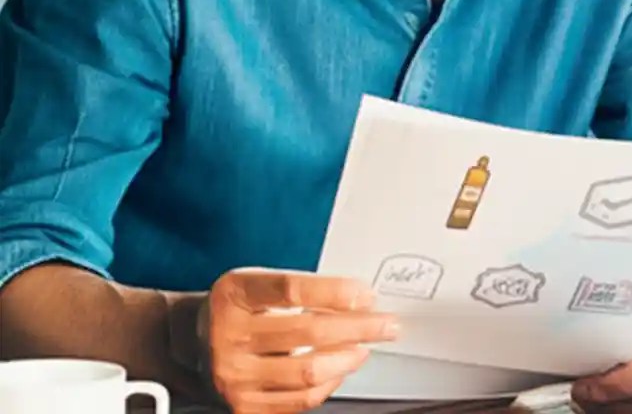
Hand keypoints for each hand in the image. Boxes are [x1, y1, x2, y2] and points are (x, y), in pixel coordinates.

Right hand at [200, 267, 399, 412]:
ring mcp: (234, 375)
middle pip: (307, 331)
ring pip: (308, 371)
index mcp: (234, 295)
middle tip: (386, 324)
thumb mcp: (256, 283)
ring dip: (349, 358)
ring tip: (365, 347)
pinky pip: (300, 400)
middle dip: (359, 327)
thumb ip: (301, 289)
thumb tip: (360, 301)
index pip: (292, 290)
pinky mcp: (243, 405)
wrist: (191, 343)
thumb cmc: (238, 309)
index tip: (366, 295)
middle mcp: (229, 335)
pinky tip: (341, 369)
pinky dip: (330, 384)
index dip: (335, 292)